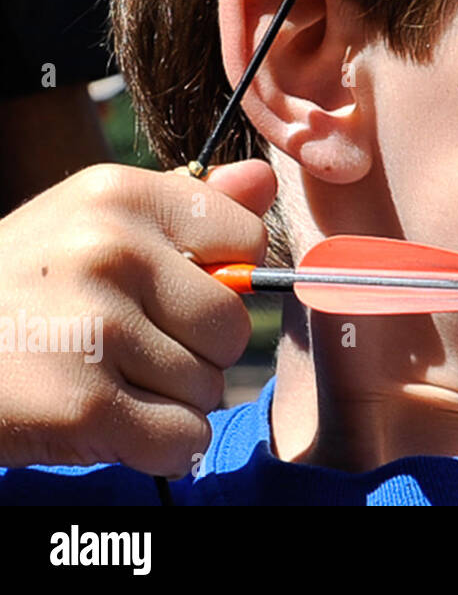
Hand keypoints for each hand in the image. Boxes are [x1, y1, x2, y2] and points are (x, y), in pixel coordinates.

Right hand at [0, 160, 274, 477]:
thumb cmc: (23, 288)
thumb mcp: (94, 223)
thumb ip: (190, 206)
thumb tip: (264, 179)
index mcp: (118, 196)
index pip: (248, 241)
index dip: (221, 280)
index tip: (170, 292)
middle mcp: (108, 252)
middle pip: (234, 326)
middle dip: (196, 352)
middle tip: (127, 348)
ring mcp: (93, 329)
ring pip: (208, 388)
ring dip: (167, 401)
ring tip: (99, 378)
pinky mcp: (82, 407)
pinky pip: (182, 440)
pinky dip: (156, 448)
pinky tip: (105, 423)